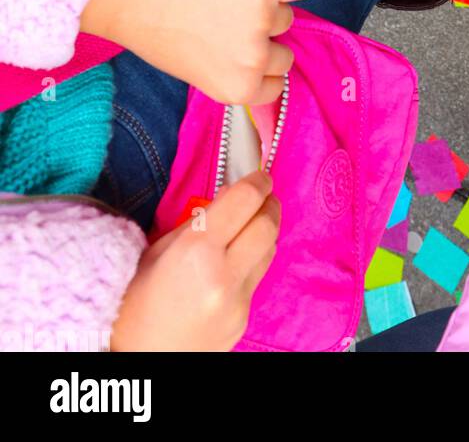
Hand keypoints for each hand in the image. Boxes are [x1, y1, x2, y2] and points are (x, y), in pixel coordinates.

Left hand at [81, 0, 315, 104]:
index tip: (242, 54)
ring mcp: (261, 21)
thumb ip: (234, 74)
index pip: (276, 85)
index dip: (258, 68)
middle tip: (232, 24)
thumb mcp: (196, 74)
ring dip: (266, 9)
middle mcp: (254, 60)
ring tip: (230, 0)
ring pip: (286, 17)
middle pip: (284, 54)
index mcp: (238, 89)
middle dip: (263, 41)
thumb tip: (267, 61)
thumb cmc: (155, 35)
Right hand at [111, 172, 279, 351]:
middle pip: (268, 223)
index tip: (259, 176)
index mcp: (196, 250)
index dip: (257, 181)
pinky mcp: (244, 320)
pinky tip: (233, 263)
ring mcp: (238, 301)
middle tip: (261, 196)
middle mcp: (223, 275)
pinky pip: (257, 279)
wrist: (135, 359)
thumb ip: (197, 221)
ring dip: (264, 231)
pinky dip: (251, 262)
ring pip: (269, 250)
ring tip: (248, 226)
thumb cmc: (133, 301)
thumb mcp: (155, 250)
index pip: (245, 200)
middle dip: (268, 203)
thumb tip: (230, 197)